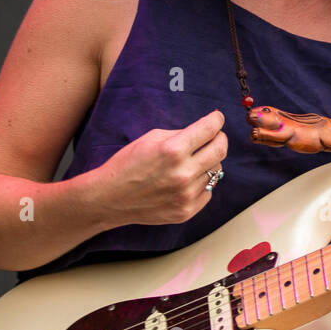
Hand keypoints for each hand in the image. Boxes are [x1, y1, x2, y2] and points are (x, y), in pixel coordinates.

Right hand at [92, 110, 228, 226]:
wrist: (109, 199)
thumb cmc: (128, 164)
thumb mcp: (151, 139)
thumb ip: (181, 134)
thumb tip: (206, 131)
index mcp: (173, 150)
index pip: (209, 129)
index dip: (217, 120)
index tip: (217, 118)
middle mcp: (183, 173)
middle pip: (221, 150)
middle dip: (220, 139)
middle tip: (215, 136)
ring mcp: (186, 195)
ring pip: (215, 171)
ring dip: (207, 163)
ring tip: (191, 162)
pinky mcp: (187, 211)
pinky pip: (208, 191)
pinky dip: (201, 183)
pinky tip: (186, 181)